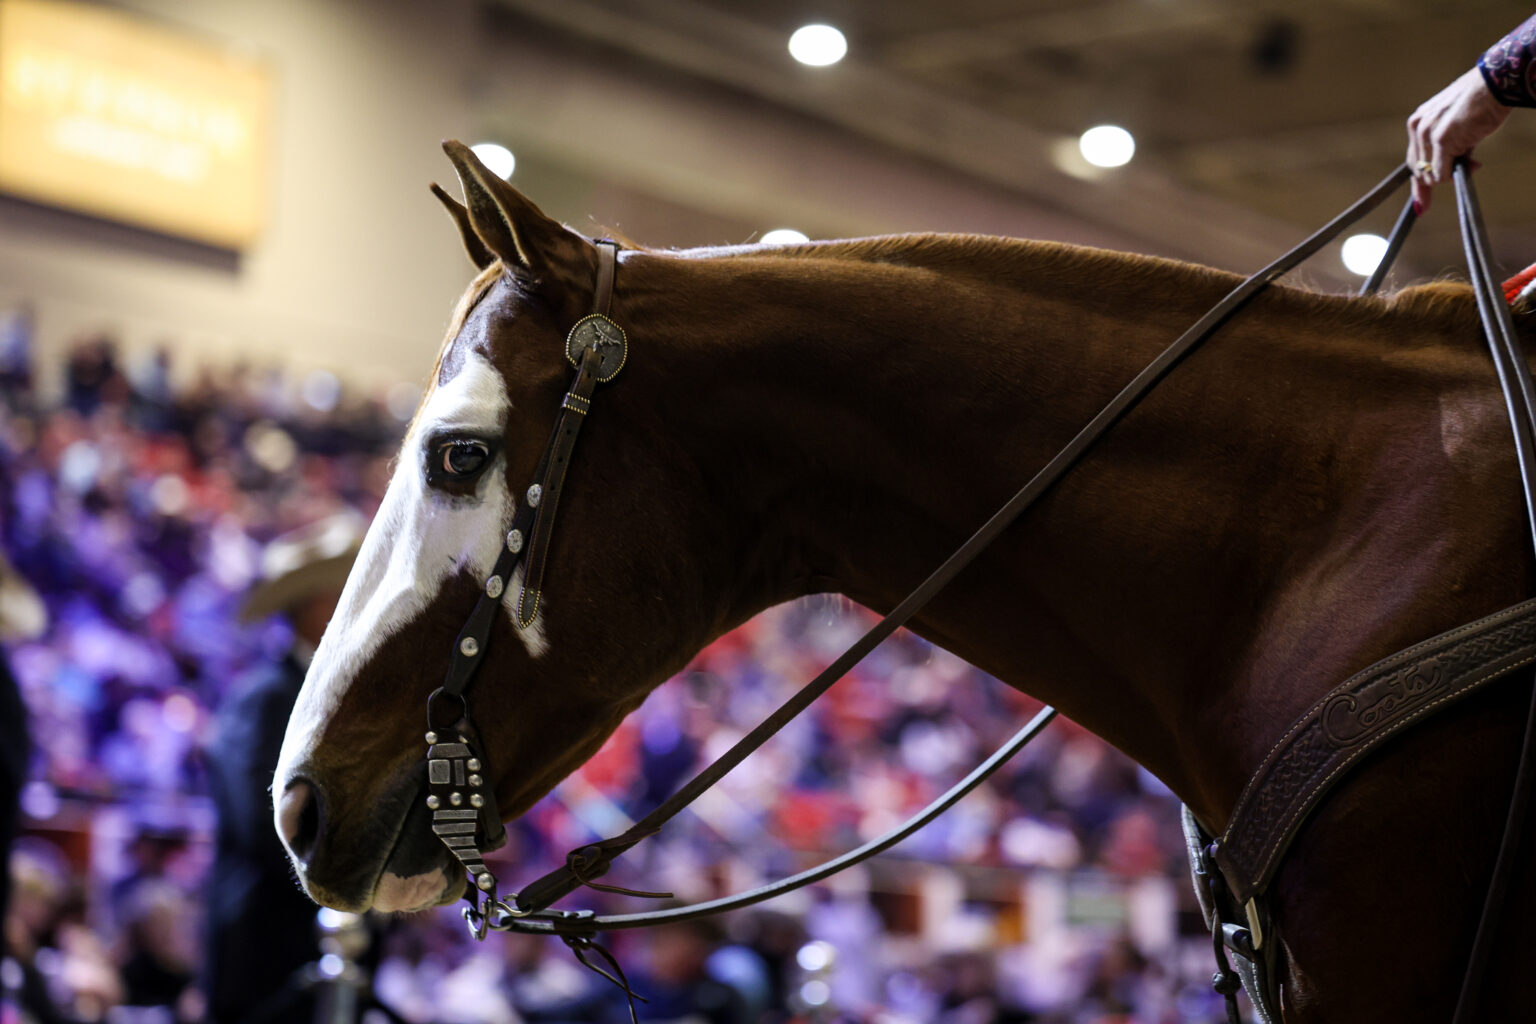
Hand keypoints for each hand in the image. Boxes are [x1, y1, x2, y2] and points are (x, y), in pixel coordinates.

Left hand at [1407, 67, 1509, 211]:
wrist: (1493, 84)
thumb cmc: (1479, 104)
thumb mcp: (1453, 126)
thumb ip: (1445, 151)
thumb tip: (1442, 178)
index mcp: (1417, 123)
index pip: (1413, 160)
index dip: (1419, 182)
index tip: (1421, 205)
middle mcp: (1418, 127)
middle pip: (1419, 170)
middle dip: (1439, 176)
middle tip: (1466, 166)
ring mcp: (1427, 133)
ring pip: (1431, 174)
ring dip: (1452, 173)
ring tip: (1472, 157)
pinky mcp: (1442, 139)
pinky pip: (1442, 173)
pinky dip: (1455, 174)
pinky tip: (1473, 161)